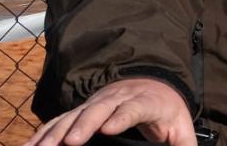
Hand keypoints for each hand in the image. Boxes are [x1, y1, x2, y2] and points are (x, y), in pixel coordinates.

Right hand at [24, 78, 195, 145]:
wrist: (155, 85)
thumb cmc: (169, 112)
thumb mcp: (182, 128)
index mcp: (147, 102)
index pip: (135, 108)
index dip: (122, 117)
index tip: (110, 129)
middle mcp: (120, 98)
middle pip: (101, 109)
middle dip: (85, 124)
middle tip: (71, 142)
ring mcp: (98, 102)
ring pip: (76, 114)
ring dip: (57, 131)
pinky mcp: (83, 109)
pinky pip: (61, 120)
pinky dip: (44, 132)